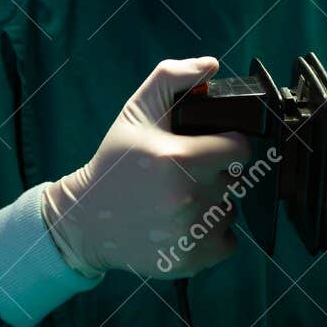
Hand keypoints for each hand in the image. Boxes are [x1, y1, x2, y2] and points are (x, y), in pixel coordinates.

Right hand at [43, 58, 251, 279]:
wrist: (85, 220)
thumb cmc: (114, 164)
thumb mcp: (136, 111)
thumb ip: (172, 78)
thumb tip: (210, 65)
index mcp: (180, 159)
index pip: (240, 149)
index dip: (227, 145)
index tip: (210, 147)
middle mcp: (189, 199)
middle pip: (235, 180)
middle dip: (216, 174)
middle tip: (186, 173)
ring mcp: (191, 234)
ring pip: (230, 211)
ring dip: (214, 205)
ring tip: (180, 199)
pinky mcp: (191, 261)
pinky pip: (226, 243)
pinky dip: (212, 236)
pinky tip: (184, 224)